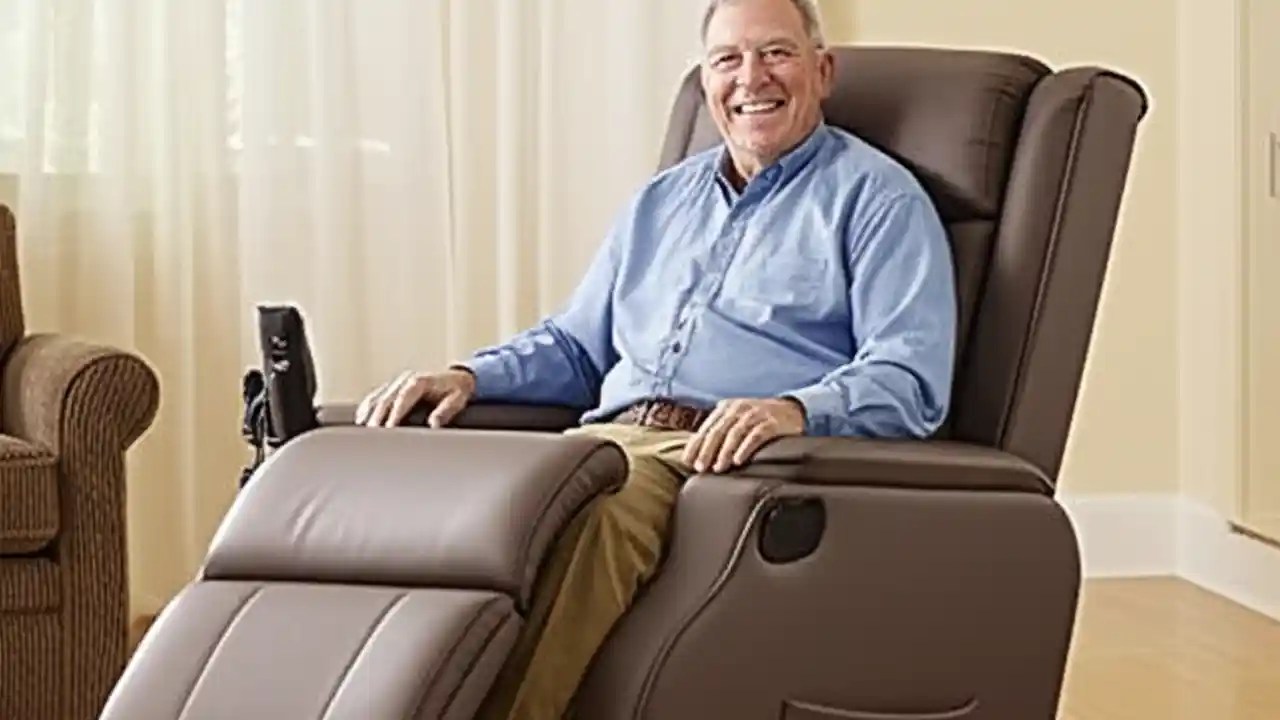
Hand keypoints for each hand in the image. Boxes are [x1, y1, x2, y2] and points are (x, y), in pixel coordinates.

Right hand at [355, 367, 476, 427]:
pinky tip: (361, 419)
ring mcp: (397, 382)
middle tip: (372, 437)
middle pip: (385, 399)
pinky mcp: (393, 387)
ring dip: (368, 414)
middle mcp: (405, 380)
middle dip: (377, 418)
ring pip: (377, 397)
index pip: (403, 398)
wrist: (456, 379)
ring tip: (363, 432)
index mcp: (420, 381)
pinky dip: (366, 407)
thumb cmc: (456, 391)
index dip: (394, 413)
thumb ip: (446, 411)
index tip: (388, 429)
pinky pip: (375, 396)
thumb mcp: (457, 400)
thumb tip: (434, 423)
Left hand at [681, 397, 806, 472]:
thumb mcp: (736, 420)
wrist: (792, 410)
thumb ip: (719, 432)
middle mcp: (738, 408)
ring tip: (718, 468)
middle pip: (718, 431)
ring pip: (735, 434)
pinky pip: (755, 436)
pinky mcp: (771, 423)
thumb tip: (696, 455)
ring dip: (724, 452)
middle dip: (707, 450)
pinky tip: (738, 460)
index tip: (687, 462)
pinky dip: (745, 448)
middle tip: (701, 468)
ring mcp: (755, 414)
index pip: (706, 428)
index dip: (695, 445)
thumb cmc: (758, 420)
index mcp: (726, 408)